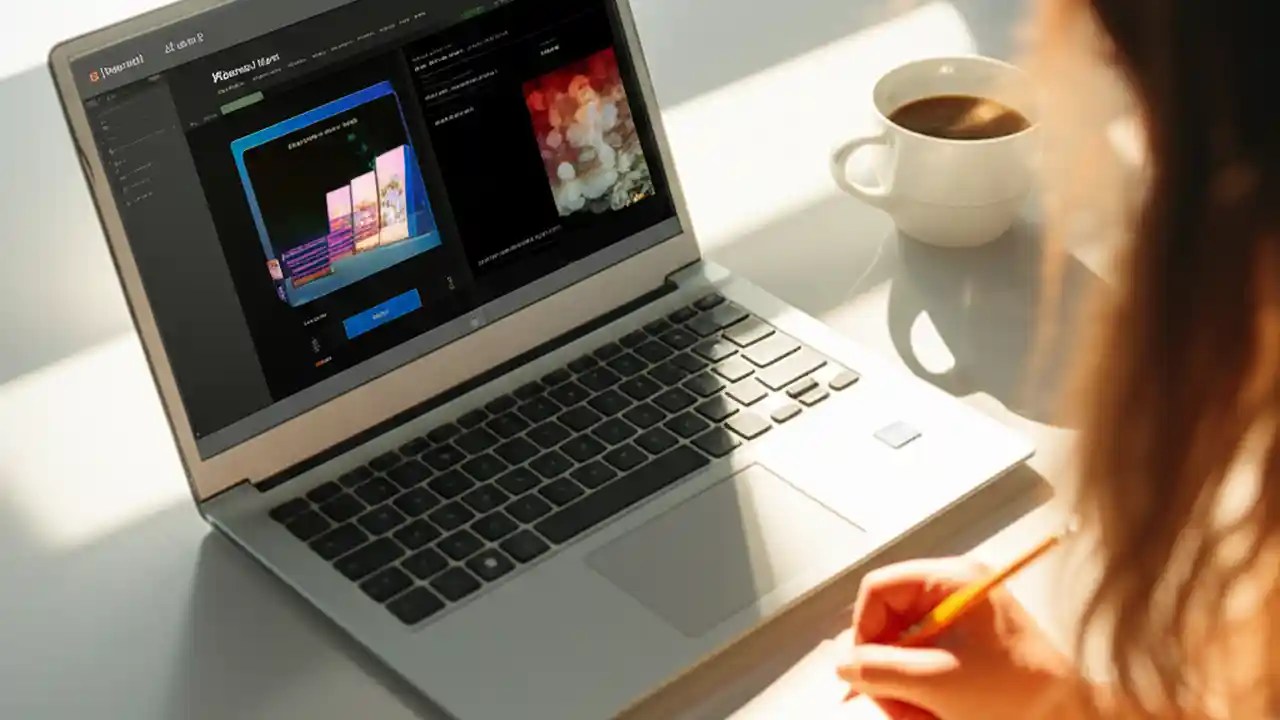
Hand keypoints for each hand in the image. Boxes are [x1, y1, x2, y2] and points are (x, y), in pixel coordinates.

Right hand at [836, 558, 1078, 719]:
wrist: (1071, 716)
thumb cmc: (1012, 693)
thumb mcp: (936, 681)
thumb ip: (880, 670)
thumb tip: (843, 665)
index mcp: (951, 580)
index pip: (880, 588)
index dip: (862, 630)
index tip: (863, 672)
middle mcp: (954, 589)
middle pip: (889, 619)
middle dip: (885, 668)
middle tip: (892, 706)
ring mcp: (963, 616)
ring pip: (904, 646)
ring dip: (903, 686)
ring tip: (917, 718)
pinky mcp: (970, 643)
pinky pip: (926, 660)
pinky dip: (922, 690)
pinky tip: (933, 716)